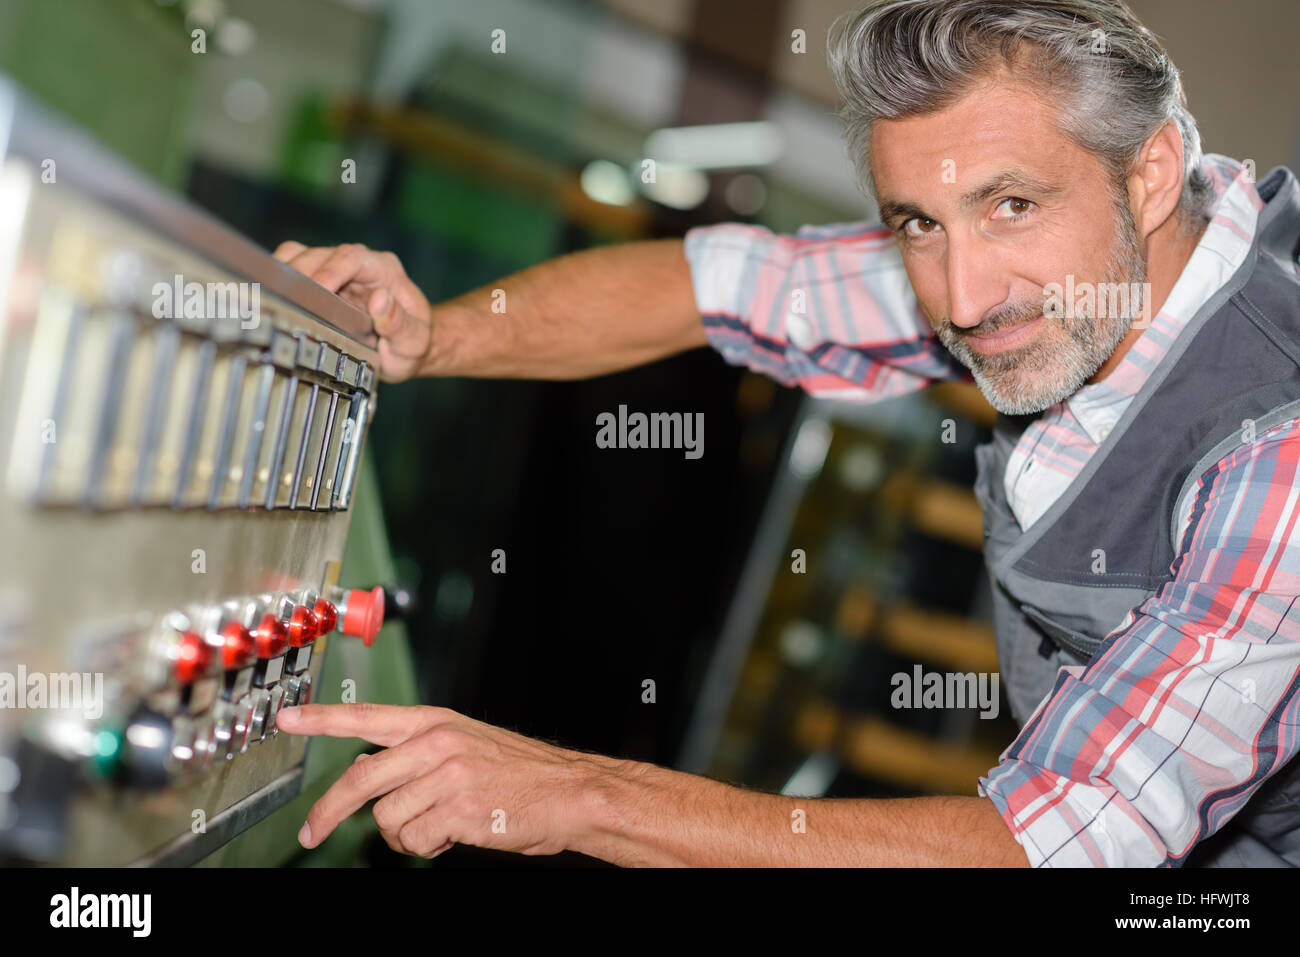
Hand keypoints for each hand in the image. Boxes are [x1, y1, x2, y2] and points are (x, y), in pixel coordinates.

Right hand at [273, 241, 431, 381]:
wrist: (408, 348)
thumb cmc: (413, 344)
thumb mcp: (414, 342)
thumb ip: (400, 324)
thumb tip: (381, 299)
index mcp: (385, 270)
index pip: (351, 257)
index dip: (328, 271)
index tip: (312, 293)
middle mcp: (360, 263)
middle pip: (320, 254)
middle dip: (299, 275)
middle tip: (284, 301)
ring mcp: (338, 270)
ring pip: (300, 256)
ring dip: (284, 275)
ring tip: (273, 298)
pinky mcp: (321, 280)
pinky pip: (293, 269)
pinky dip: (280, 280)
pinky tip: (273, 299)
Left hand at [276, 702, 615, 858]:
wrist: (569, 791)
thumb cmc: (520, 773)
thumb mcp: (466, 744)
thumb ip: (417, 754)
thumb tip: (369, 778)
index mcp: (436, 722)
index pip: (367, 716)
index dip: (322, 718)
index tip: (287, 718)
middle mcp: (437, 743)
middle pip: (361, 779)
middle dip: (329, 811)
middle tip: (312, 832)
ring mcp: (447, 776)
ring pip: (387, 819)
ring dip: (404, 835)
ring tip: (438, 827)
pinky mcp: (458, 810)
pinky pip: (415, 842)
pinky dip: (428, 848)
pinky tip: (456, 834)